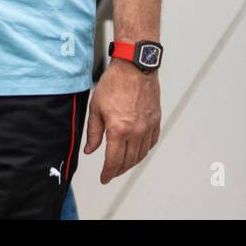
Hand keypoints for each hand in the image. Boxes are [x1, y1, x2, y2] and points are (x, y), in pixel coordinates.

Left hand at [83, 59, 160, 183]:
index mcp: (119, 130)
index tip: (104, 178)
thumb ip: (94, 132)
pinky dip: (144, 150)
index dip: (108, 173)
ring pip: (141, 154)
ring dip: (131, 163)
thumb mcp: (96, 108)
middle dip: (118, 170)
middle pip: (129, 161)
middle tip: (111, 173)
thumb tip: (90, 150)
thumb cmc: (114, 83)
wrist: (135, 67)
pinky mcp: (156, 120)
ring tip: (123, 164)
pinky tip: (137, 150)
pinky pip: (151, 142)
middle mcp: (136, 132)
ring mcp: (148, 127)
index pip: (114, 161)